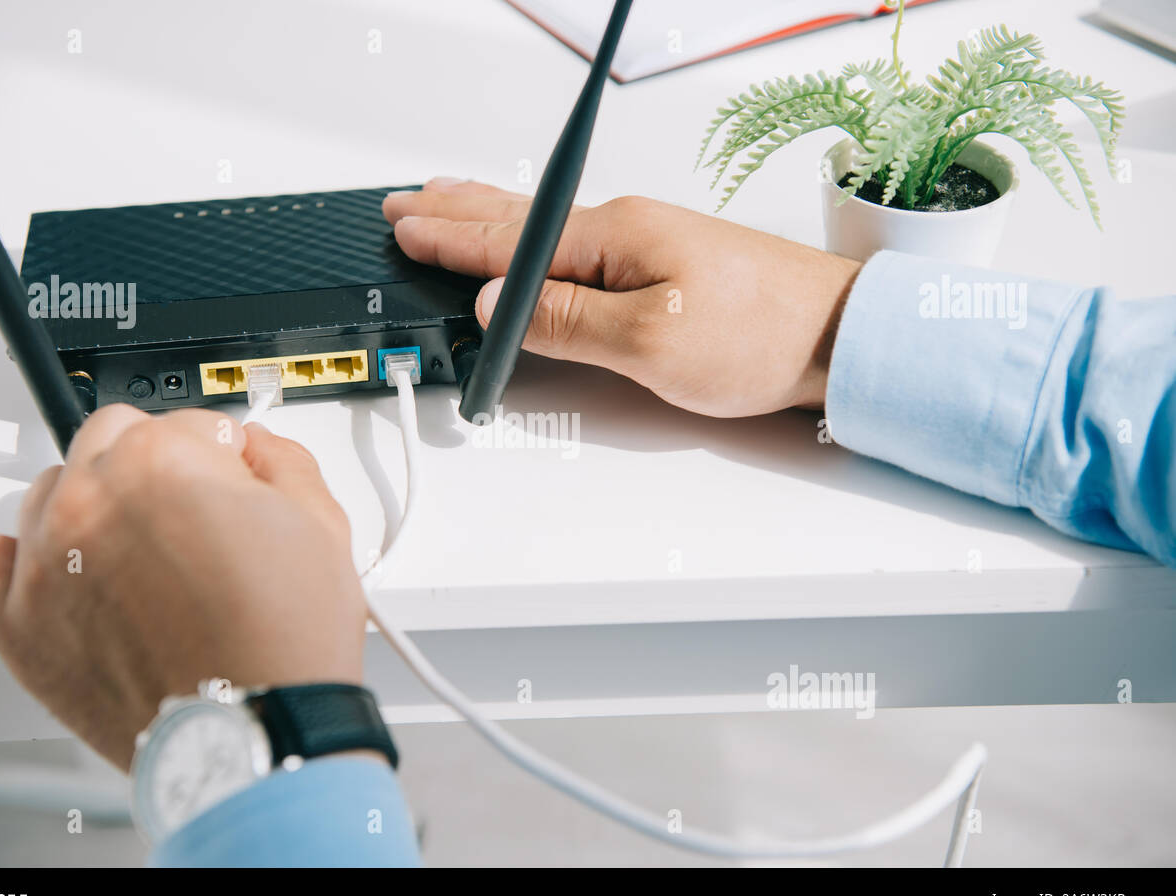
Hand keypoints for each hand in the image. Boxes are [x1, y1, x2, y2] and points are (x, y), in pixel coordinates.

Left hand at [0, 406, 366, 770]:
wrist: (255, 735)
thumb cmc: (285, 643)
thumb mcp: (322, 526)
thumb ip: (283, 460)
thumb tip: (255, 447)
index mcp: (163, 461)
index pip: (194, 423)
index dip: (228, 459)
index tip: (237, 491)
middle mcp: (92, 500)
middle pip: (113, 438)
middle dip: (158, 468)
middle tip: (194, 523)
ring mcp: (45, 561)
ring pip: (50, 489)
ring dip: (93, 506)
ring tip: (140, 559)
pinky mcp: (18, 623)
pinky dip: (11, 558)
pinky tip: (60, 573)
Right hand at [383, 178, 860, 415]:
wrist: (839, 334)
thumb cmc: (761, 334)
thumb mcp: (650, 341)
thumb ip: (567, 323)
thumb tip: (499, 305)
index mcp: (614, 237)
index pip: (508, 239)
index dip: (449, 238)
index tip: (404, 228)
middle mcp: (625, 229)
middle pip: (519, 218)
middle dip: (455, 212)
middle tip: (407, 205)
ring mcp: (645, 244)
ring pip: (545, 227)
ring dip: (488, 218)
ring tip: (449, 208)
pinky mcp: (663, 266)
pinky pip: (575, 245)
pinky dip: (533, 240)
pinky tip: (531, 246)